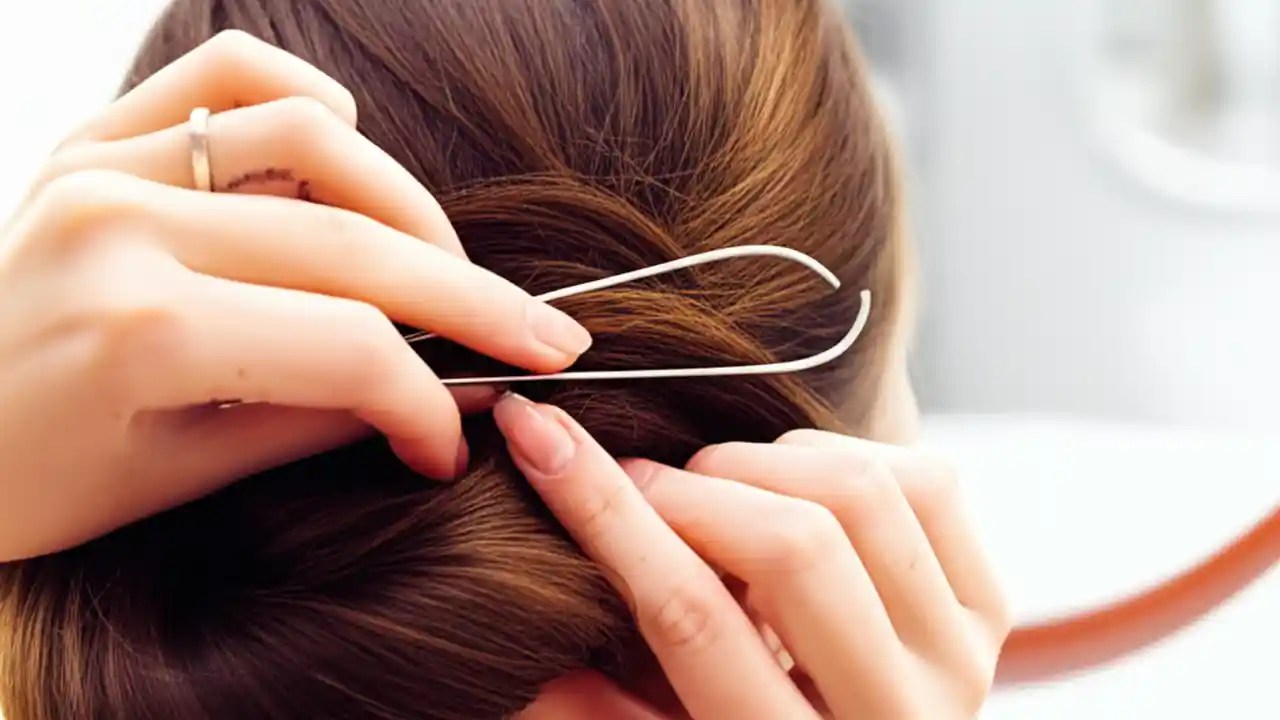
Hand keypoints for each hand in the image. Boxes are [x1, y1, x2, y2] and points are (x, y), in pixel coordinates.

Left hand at [0, 31, 591, 560]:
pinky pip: (230, 74)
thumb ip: (326, 421)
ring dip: (406, 205)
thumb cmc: (30, 482)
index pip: (351, 349)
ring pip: (316, 139)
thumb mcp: (181, 478)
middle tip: (542, 336)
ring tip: (438, 266)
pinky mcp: (93, 136)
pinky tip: (344, 157)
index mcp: (137, 330)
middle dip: (473, 299)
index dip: (428, 401)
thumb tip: (451, 401)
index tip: (455, 440)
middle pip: (356, 243)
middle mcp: (120, 222)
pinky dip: (308, 105)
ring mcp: (102, 163)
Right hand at [494, 395, 1010, 718]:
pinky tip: (793, 485)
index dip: (604, 514)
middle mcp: (900, 716)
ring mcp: (960, 658)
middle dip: (690, 488)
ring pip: (861, 494)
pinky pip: (928, 480)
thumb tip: (518, 647)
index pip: (690, 618)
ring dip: (763, 464)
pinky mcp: (991, 610)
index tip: (539, 433)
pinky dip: (842, 455)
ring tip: (713, 487)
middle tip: (640, 483)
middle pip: (792, 547)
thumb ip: (600, 715)